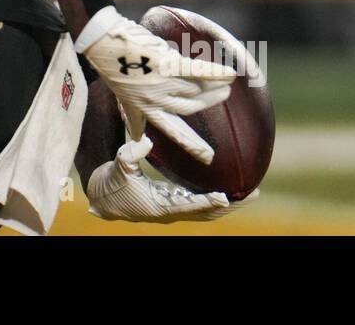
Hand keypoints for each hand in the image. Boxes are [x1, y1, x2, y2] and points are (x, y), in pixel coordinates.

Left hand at [75, 6, 234, 164]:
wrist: (99, 39)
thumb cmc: (111, 63)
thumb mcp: (122, 96)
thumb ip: (134, 116)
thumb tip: (139, 137)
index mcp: (144, 108)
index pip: (172, 131)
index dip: (191, 145)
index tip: (208, 158)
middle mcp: (154, 99)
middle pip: (190, 107)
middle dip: (209, 103)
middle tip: (225, 97)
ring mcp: (161, 82)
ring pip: (195, 89)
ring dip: (214, 87)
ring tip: (227, 83)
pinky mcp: (166, 64)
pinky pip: (197, 71)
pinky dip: (215, 72)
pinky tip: (231, 74)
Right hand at [85, 136, 256, 222]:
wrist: (102, 199)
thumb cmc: (110, 184)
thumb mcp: (117, 167)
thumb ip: (130, 154)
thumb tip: (146, 140)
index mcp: (158, 206)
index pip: (188, 206)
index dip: (207, 203)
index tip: (225, 197)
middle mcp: (169, 212)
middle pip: (206, 213)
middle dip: (230, 206)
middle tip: (253, 194)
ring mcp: (173, 210)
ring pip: (206, 212)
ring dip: (228, 205)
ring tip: (249, 194)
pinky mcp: (173, 205)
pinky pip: (200, 206)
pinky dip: (216, 201)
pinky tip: (227, 190)